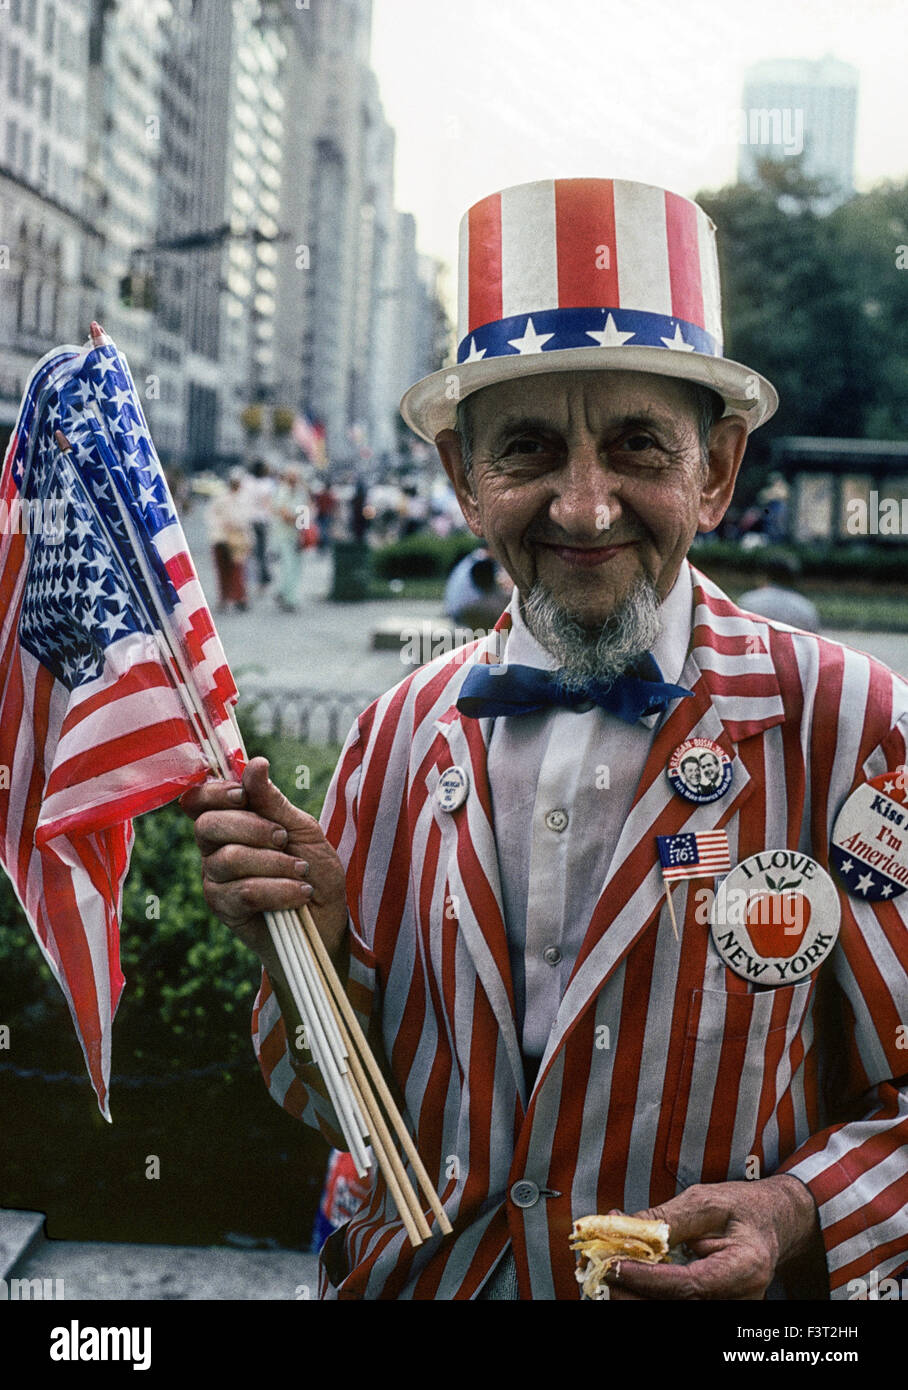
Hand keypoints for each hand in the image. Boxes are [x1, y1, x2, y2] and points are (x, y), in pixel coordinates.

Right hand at [179, 756, 348, 963]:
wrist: (328, 919)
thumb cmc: (314, 870)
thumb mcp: (301, 829)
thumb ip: (273, 801)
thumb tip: (255, 763)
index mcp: (230, 822)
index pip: (199, 800)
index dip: (215, 793)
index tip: (244, 796)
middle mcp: (215, 849)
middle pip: (207, 825)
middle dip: (252, 827)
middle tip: (284, 838)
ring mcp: (216, 880)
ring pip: (229, 859)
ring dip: (274, 863)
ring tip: (301, 872)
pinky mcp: (225, 910)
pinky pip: (243, 891)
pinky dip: (278, 890)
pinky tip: (299, 893)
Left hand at [604, 1176, 820, 1300]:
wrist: (771, 1223)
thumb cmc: (742, 1209)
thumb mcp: (706, 1201)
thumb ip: (667, 1218)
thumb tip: (621, 1226)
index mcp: (746, 1268)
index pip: (690, 1285)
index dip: (648, 1279)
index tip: (615, 1265)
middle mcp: (740, 1299)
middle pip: (678, 1306)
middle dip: (634, 1292)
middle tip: (601, 1271)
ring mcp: (729, 1309)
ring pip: (673, 1309)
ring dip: (636, 1294)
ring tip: (608, 1272)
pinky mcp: (715, 1308)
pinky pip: (677, 1305)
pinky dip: (650, 1293)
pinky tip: (628, 1277)